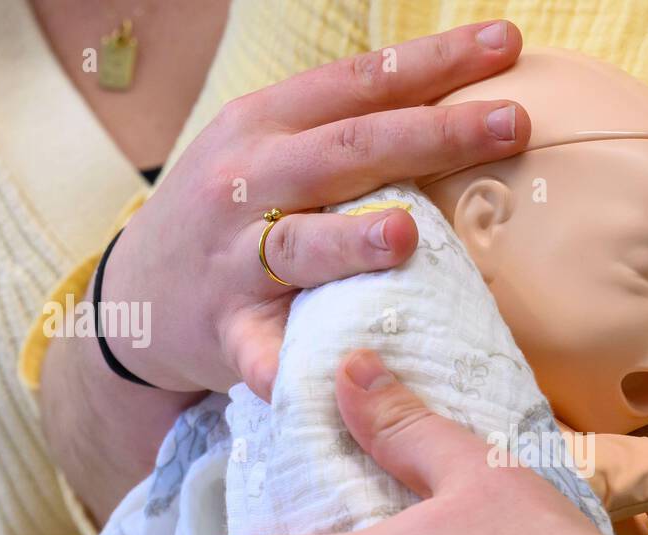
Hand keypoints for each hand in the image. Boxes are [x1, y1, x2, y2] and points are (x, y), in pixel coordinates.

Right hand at [101, 21, 530, 399]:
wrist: (135, 292)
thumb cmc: (230, 213)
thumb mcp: (269, 149)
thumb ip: (343, 130)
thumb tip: (454, 105)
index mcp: (266, 124)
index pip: (360, 81)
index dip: (434, 61)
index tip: (506, 44)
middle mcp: (248, 180)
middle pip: (349, 150)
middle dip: (434, 134)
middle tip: (512, 123)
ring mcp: (234, 259)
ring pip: (299, 245)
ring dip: (352, 240)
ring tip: (405, 234)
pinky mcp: (228, 330)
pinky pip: (260, 349)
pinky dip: (285, 363)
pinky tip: (326, 377)